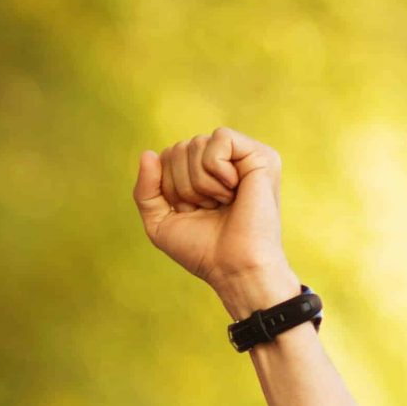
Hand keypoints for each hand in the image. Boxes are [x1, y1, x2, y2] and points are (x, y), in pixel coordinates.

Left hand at [132, 128, 295, 301]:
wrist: (233, 267)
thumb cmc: (201, 250)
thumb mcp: (160, 222)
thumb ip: (146, 189)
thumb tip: (147, 153)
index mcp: (203, 174)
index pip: (167, 157)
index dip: (168, 188)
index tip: (190, 213)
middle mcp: (224, 162)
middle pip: (178, 148)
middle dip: (183, 186)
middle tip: (208, 210)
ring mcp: (243, 157)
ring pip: (196, 144)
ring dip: (199, 183)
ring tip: (221, 204)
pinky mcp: (261, 155)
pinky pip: (220, 138)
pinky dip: (216, 169)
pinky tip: (233, 190)